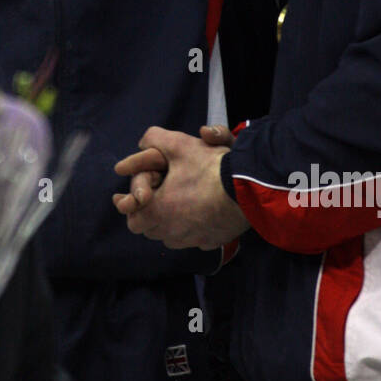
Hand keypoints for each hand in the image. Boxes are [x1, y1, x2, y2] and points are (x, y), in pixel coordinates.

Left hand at [114, 126, 248, 249]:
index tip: (135, 197)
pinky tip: (198, 214)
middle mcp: (172, 231)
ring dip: (168, 225)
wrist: (248, 187)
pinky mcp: (212, 242)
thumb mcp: (179, 144)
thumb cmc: (210, 167)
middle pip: (150, 230)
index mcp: (159, 210)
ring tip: (175, 207)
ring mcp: (193, 240)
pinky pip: (194, 240)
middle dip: (149, 215)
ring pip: (171, 237)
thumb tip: (141, 142)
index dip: (132, 207)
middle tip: (156, 198)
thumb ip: (154, 138)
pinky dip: (191, 230)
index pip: (133, 220)